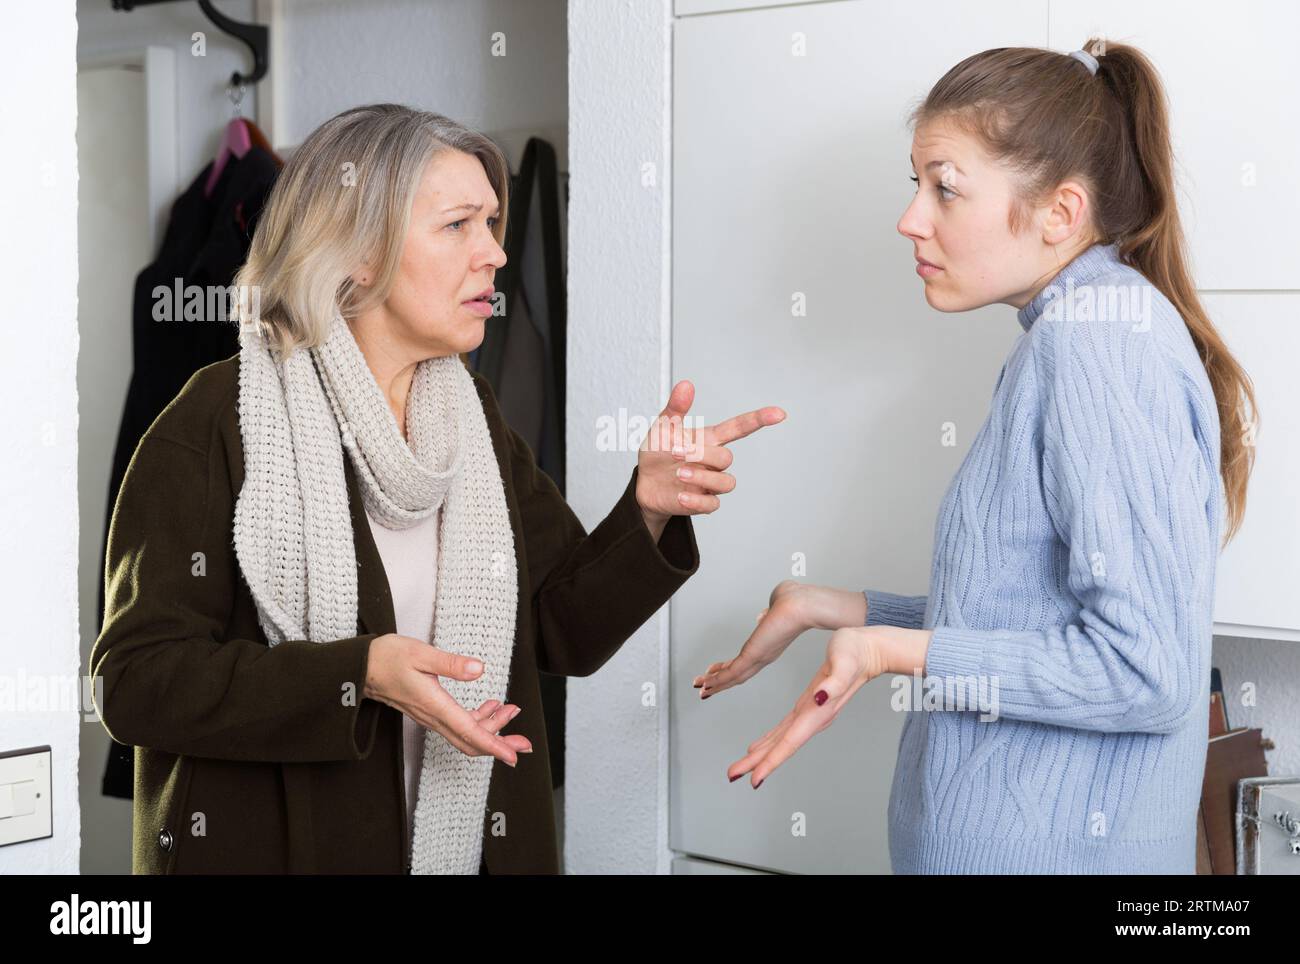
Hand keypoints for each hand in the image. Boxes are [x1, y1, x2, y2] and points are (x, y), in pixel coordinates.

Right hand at [363, 633, 532, 766]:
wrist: (360, 667)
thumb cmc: (387, 657)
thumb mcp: (421, 653)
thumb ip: (451, 663)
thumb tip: (479, 669)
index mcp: (434, 705)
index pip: (469, 732)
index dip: (494, 746)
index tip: (514, 756)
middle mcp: (433, 717)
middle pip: (471, 741)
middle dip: (500, 744)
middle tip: (525, 743)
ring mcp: (431, 716)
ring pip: (466, 733)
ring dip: (492, 728)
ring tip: (512, 710)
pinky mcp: (430, 711)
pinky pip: (458, 724)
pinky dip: (478, 719)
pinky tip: (490, 705)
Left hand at [635, 380, 784, 523]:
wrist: (643, 483)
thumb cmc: (658, 453)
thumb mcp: (663, 427)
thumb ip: (676, 408)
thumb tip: (686, 385)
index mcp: (709, 440)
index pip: (739, 428)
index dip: (759, 420)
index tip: (778, 413)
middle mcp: (712, 462)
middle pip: (727, 458)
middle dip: (702, 454)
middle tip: (675, 452)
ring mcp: (709, 483)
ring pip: (726, 483)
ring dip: (703, 478)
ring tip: (679, 473)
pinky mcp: (701, 502)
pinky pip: (712, 505)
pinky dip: (696, 501)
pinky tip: (680, 495)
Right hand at [693, 581, 868, 697]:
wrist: (804, 605)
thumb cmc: (797, 600)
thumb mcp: (778, 604)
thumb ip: (769, 610)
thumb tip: (763, 615)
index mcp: (770, 645)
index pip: (745, 660)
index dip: (729, 666)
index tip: (715, 669)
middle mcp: (765, 654)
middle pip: (738, 674)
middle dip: (719, 681)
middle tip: (703, 688)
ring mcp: (759, 657)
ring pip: (733, 677)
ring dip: (715, 684)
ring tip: (700, 690)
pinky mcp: (753, 656)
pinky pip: (732, 673)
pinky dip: (717, 680)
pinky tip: (706, 685)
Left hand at [725, 625, 889, 788]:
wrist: (870, 651)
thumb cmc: (856, 653)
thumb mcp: (845, 662)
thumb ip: (835, 682)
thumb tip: (822, 697)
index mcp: (818, 712)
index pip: (791, 742)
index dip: (771, 761)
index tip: (754, 778)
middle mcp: (814, 718)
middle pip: (782, 747)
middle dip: (757, 763)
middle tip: (732, 775)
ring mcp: (811, 715)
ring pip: (781, 741)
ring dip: (761, 756)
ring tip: (740, 768)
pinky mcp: (809, 707)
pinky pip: (785, 731)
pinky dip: (771, 741)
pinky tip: (760, 748)